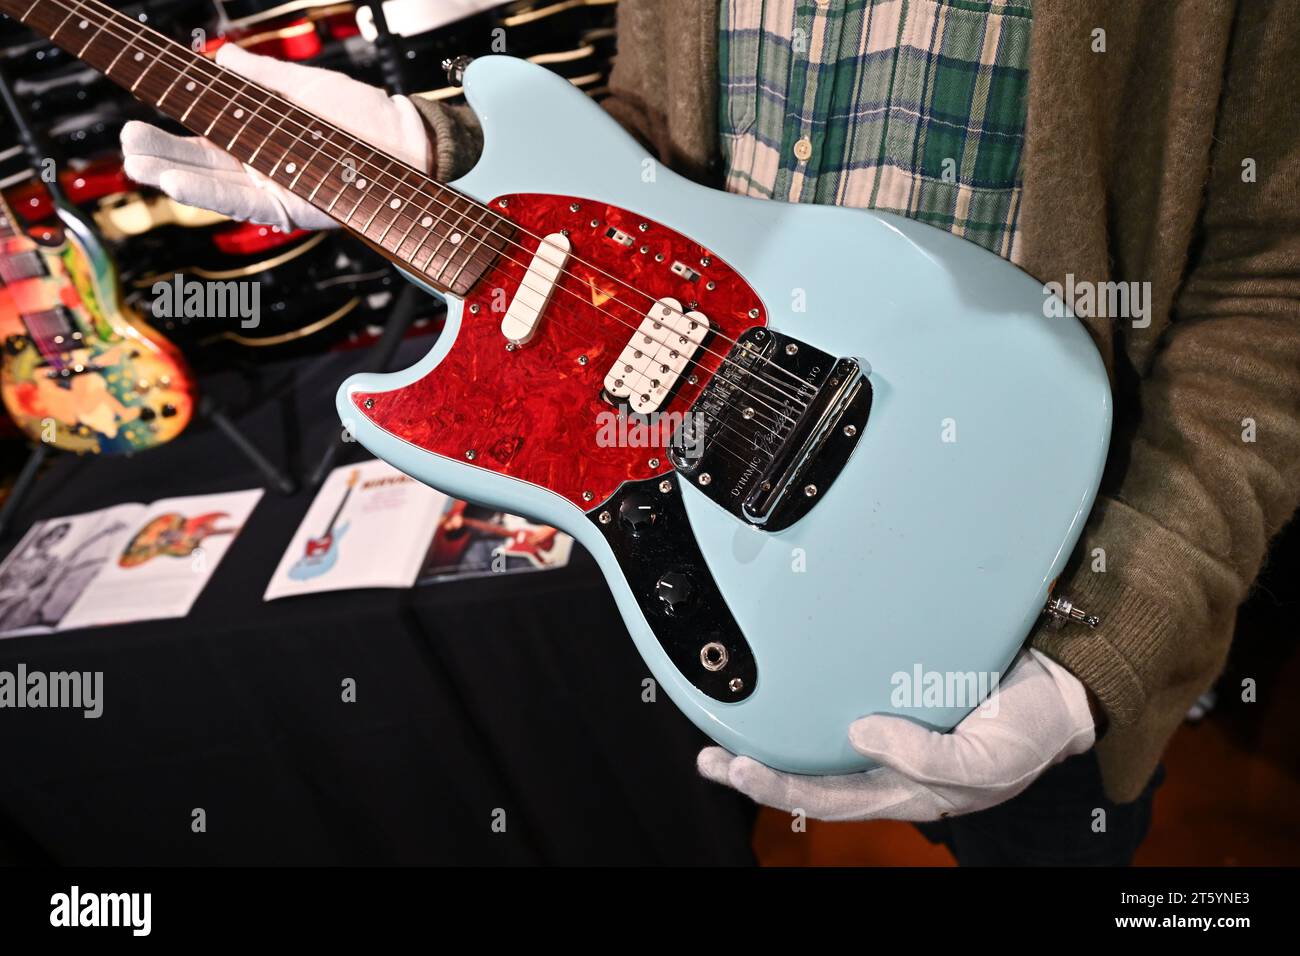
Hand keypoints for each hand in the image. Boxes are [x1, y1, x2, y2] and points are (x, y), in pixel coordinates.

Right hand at [120, 44, 431, 231]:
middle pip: (199, 164)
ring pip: (213, 187)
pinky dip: (208, 192)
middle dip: (160, 155)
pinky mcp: (289, 207)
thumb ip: (259, 76)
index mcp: (258, 140)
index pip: (202, 136)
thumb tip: (220, 57)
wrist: (406, 139)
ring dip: (174, 175)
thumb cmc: (363, 115)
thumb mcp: (301, 87)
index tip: (135, 116)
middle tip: (127, 142)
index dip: (169, 128)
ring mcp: (274, 189)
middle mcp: (261, 169)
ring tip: (138, 163)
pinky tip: (176, 180)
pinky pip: (242, 202)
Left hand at [698, 649, 1094, 821]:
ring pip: (818, 743)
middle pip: (809, 778)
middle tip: (708, 759)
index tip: (735, 770)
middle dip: (755, 774)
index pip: (826, 798)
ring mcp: (891, 728)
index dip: (777, 788)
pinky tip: (781, 689)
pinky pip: (842, 698)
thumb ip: (927, 761)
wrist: (1061, 687)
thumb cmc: (1028, 732)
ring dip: (771, 739)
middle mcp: (888, 763)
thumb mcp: (988, 762)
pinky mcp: (896, 688)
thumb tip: (859, 735)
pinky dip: (805, 701)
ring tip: (726, 731)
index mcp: (906, 789)